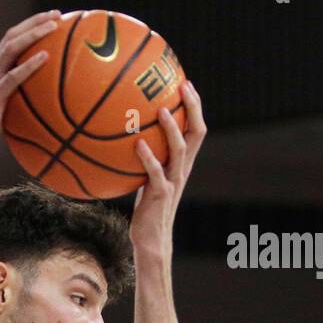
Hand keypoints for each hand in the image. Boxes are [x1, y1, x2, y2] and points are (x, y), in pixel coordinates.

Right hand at [0, 10, 60, 170]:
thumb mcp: (5, 111)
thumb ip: (18, 98)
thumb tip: (43, 98)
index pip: (10, 40)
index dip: (30, 25)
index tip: (51, 18)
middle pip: (11, 37)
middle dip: (34, 21)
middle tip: (57, 13)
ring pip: (10, 49)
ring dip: (33, 34)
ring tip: (54, 26)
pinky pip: (12, 77)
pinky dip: (28, 65)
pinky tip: (45, 57)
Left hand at [130, 80, 207, 267]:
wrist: (151, 239)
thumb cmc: (145, 209)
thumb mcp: (146, 180)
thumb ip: (143, 160)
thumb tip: (126, 139)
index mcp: (182, 164)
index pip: (196, 130)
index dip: (195, 107)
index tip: (187, 83)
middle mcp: (182, 169)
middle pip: (196, 133)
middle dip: (193, 108)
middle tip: (183, 86)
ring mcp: (173, 182)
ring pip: (180, 150)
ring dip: (172, 129)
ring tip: (162, 110)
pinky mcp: (160, 195)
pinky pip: (156, 173)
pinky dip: (148, 157)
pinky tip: (138, 144)